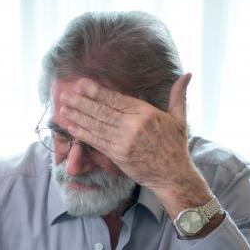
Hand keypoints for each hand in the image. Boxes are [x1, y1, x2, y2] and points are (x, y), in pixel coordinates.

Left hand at [59, 73, 211, 213]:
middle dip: (81, 102)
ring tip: (63, 108)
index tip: (81, 84)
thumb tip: (187, 74)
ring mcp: (123, 141)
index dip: (96, 91)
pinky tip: (71, 127)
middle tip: (66, 95)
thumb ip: (178, 95)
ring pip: (96, 125)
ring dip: (77, 117)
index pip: (115, 99)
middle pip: (101, 111)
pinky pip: (96, 142)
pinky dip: (82, 134)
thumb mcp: (180, 118)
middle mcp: (132, 126)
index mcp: (145, 113)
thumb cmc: (176, 146)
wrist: (173, 175)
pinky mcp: (117, 155)